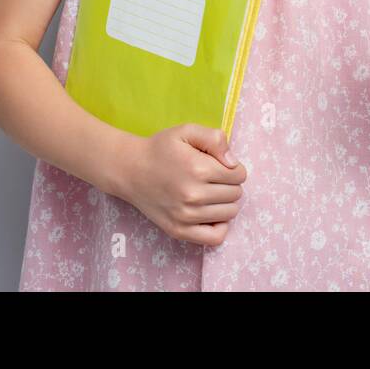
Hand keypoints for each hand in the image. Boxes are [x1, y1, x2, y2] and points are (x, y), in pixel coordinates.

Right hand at [121, 123, 246, 246]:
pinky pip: (215, 237)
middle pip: (236, 194)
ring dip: (225, 202)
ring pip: (230, 213)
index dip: (233, 168)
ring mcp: (186, 216)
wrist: (130, 170)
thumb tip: (234, 164)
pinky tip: (210, 213)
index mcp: (198, 168)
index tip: (219, 165)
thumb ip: (215, 138)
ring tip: (209, 193)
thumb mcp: (186, 131)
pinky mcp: (178, 231)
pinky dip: (219, 226)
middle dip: (230, 184)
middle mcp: (193, 195)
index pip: (239, 175)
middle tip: (212, 178)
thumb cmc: (160, 149)